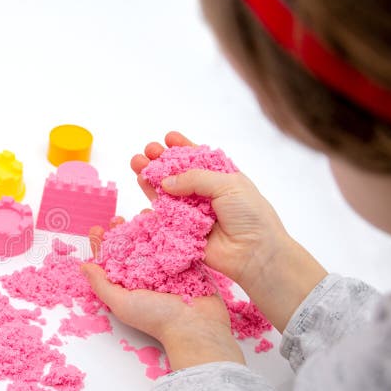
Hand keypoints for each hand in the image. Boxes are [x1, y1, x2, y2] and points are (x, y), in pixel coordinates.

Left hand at [83, 218, 243, 370]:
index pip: (110, 261)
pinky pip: (176, 242)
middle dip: (123, 231)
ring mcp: (167, 268)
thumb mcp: (122, 303)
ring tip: (143, 214)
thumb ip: (102, 285)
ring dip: (147, 226)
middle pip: (131, 247)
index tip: (97, 229)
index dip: (102, 245)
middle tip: (118, 219)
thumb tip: (83, 267)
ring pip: (153, 241)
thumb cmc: (157, 319)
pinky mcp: (186, 262)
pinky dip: (170, 229)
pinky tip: (164, 217)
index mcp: (128, 284)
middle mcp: (146, 275)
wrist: (196, 326)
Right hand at [130, 131, 326, 331]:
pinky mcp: (181, 231)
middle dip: (161, 161)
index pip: (198, 159)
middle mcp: (204, 194)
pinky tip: (142, 187)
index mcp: (221, 178)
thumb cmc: (249, 215)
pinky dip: (151, 204)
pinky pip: (162, 217)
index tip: (168, 138)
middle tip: (147, 150)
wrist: (254, 253)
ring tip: (136, 163)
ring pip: (166, 193)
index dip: (182, 148)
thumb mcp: (227, 185)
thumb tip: (166, 182)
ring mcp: (191, 213)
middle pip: (177, 174)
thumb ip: (195, 179)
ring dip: (151, 178)